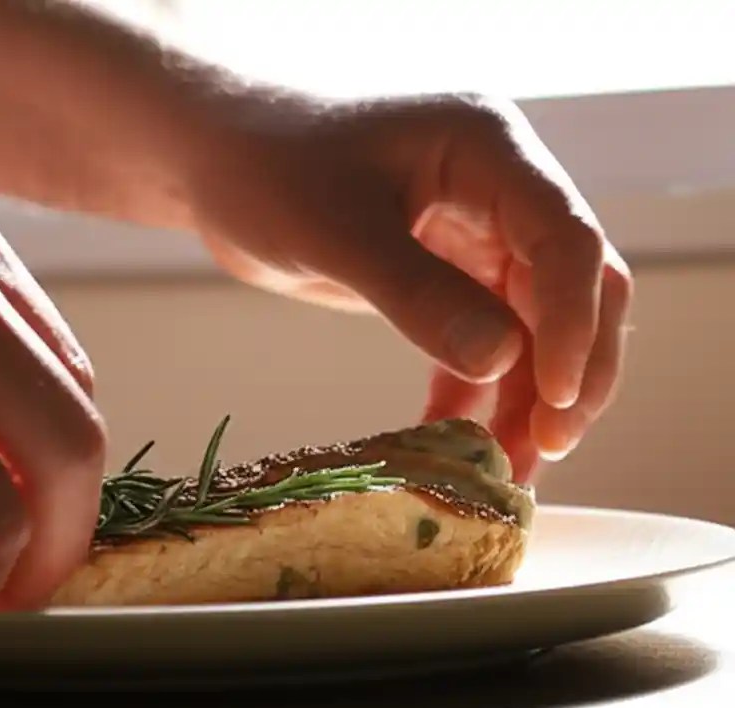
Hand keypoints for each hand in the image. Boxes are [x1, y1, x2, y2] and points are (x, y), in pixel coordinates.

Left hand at [184, 92, 631, 482]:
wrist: (219, 167)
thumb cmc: (267, 172)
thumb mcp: (334, 232)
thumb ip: (416, 292)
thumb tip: (504, 364)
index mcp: (489, 150)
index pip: (565, 240)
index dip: (571, 322)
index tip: (553, 399)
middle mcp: (499, 192)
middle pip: (571, 289)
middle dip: (567, 371)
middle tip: (548, 449)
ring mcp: (476, 236)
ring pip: (533, 327)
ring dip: (525, 399)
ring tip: (507, 474)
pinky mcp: (446, 277)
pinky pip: (482, 344)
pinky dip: (474, 396)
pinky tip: (450, 444)